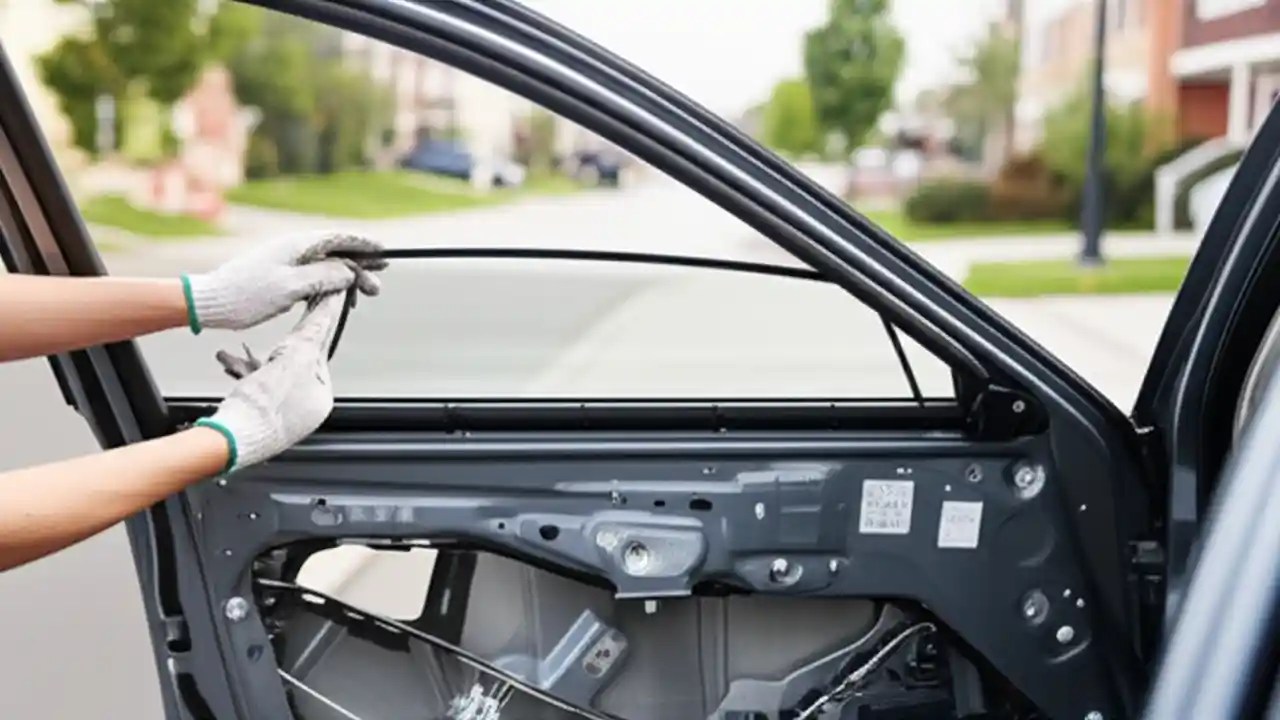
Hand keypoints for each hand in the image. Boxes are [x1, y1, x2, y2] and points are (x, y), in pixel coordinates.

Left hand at [181, 232, 386, 332]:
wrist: (210, 303)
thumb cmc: (247, 294)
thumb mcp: (290, 287)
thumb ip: (323, 276)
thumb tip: (350, 270)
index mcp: (297, 245)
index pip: (339, 239)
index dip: (364, 245)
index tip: (384, 252)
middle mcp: (295, 249)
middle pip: (336, 253)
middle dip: (361, 267)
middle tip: (377, 286)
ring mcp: (288, 262)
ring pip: (327, 267)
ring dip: (347, 279)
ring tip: (363, 296)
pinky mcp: (282, 276)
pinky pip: (315, 277)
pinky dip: (331, 285)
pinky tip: (339, 296)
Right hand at [196, 292, 346, 471]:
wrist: (231, 438)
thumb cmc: (265, 405)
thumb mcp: (293, 359)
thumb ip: (309, 336)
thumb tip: (325, 315)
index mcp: (322, 396)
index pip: (319, 354)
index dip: (312, 332)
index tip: (311, 313)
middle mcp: (307, 408)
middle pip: (294, 365)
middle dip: (273, 349)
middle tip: (267, 335)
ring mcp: (285, 415)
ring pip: (271, 376)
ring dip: (251, 362)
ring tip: (229, 355)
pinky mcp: (263, 418)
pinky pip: (256, 388)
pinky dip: (244, 375)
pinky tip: (229, 365)